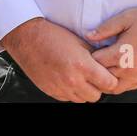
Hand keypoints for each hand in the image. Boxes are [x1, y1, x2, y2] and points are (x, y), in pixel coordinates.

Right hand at [0, 17, 118, 101]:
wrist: (26, 37)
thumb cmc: (51, 35)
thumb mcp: (79, 41)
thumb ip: (95, 56)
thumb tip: (107, 65)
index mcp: (82, 65)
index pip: (109, 84)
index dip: (110, 79)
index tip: (107, 75)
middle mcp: (72, 79)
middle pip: (96, 96)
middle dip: (97, 87)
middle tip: (92, 76)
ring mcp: (60, 87)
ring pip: (82, 99)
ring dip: (83, 91)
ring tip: (78, 77)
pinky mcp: (50, 91)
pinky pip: (67, 98)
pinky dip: (70, 91)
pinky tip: (66, 79)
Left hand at [87, 7, 136, 93]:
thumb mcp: (126, 18)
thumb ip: (105, 28)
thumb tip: (89, 35)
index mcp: (122, 54)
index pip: (95, 62)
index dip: (88, 55)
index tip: (87, 48)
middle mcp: (129, 69)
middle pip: (102, 76)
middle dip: (95, 68)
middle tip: (93, 57)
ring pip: (113, 87)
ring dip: (106, 78)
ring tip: (104, 64)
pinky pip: (126, 88)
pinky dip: (118, 82)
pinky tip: (116, 70)